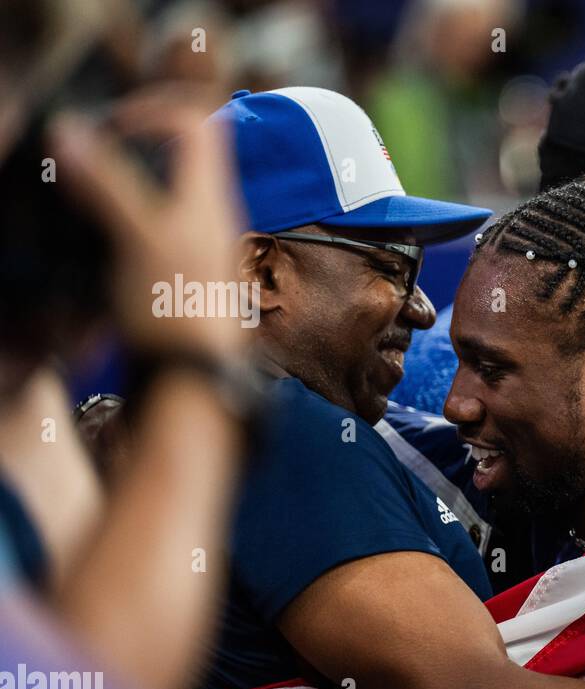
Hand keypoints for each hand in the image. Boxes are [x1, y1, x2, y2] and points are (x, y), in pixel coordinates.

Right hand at [48, 85, 247, 361]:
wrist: (193, 379)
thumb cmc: (174, 309)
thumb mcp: (135, 236)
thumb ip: (105, 182)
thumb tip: (68, 130)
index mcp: (210, 197)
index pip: (194, 123)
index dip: (152, 110)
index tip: (111, 127)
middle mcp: (212, 217)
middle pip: (184, 154)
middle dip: (137, 143)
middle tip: (96, 152)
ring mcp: (200, 245)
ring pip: (171, 191)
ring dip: (131, 179)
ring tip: (91, 189)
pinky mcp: (184, 274)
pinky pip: (160, 226)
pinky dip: (131, 215)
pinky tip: (103, 232)